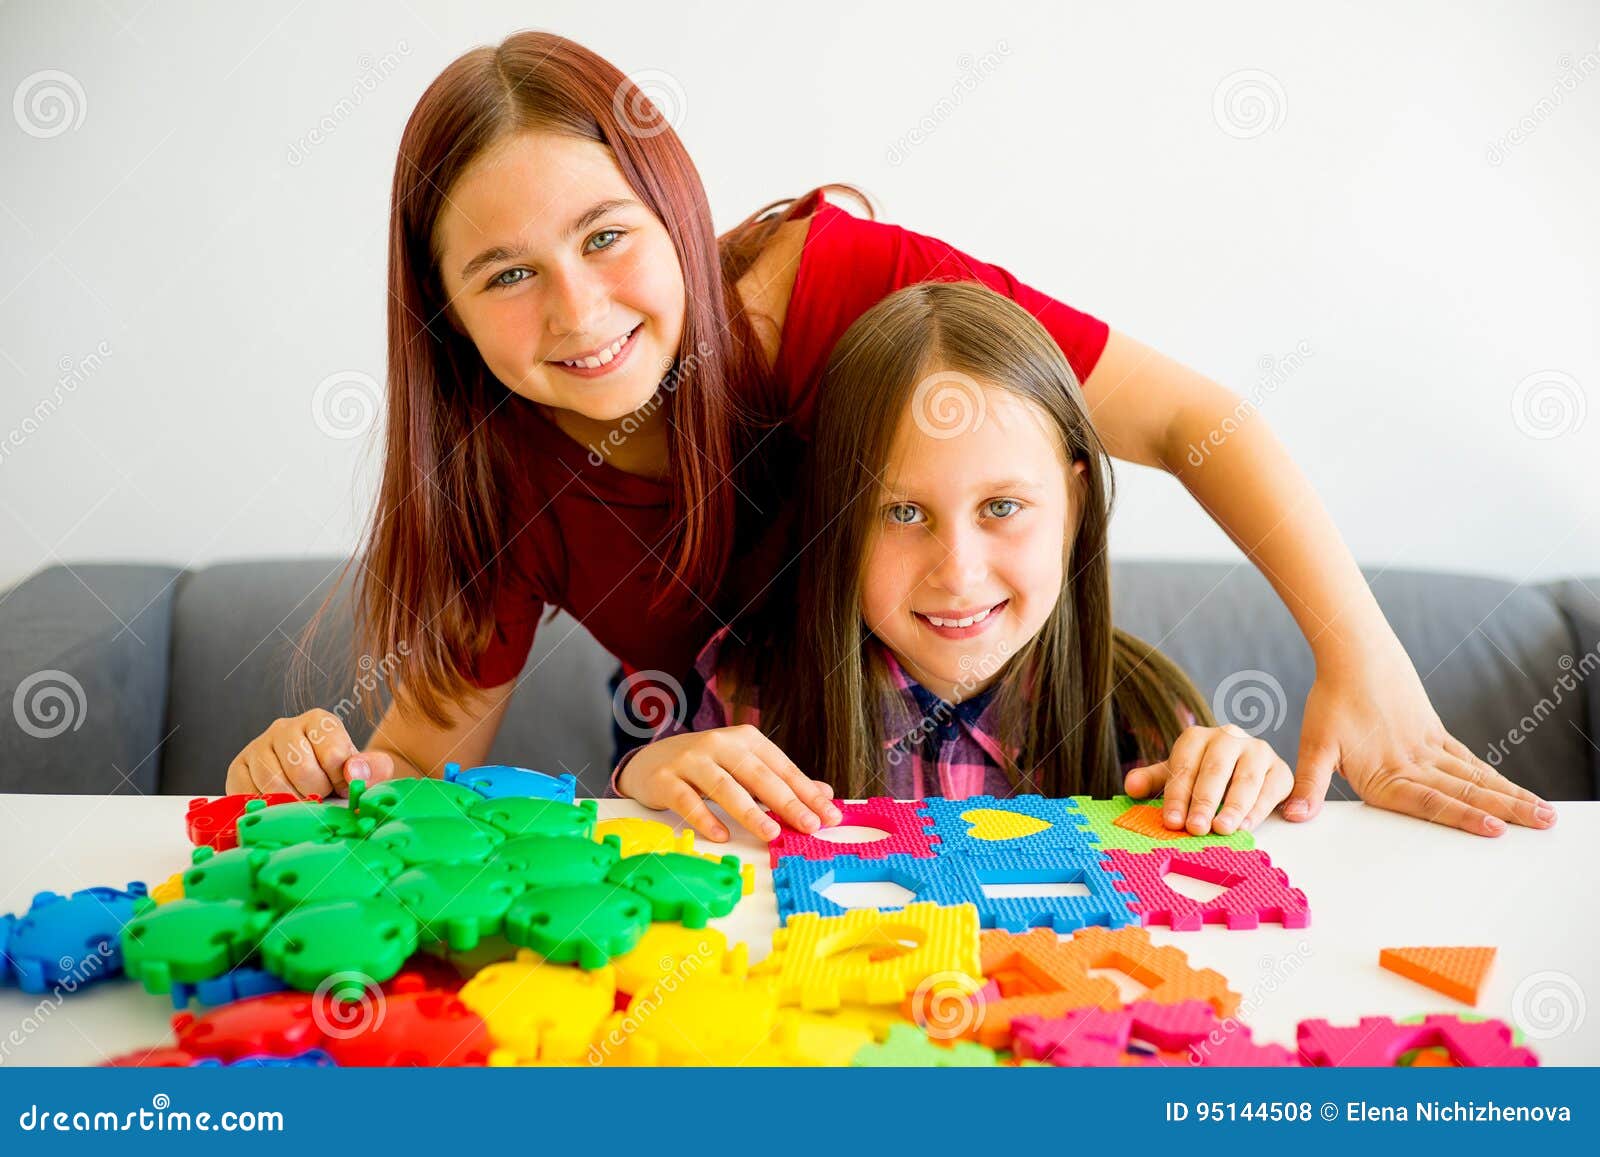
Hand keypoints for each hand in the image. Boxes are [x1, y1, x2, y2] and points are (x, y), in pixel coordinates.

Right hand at [225, 709, 399, 797]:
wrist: (313, 788)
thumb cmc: (341, 779)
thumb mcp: (366, 771)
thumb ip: (374, 769)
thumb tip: (356, 773)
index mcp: (319, 722)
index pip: (334, 754)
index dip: (340, 780)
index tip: (342, 786)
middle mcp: (284, 727)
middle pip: (301, 769)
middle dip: (317, 793)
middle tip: (320, 796)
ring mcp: (258, 746)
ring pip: (274, 784)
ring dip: (292, 803)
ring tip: (301, 800)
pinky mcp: (237, 768)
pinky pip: (249, 795)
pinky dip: (267, 808)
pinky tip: (279, 805)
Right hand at [616, 724, 841, 842]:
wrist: (651, 760)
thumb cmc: (707, 767)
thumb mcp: (745, 768)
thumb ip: (782, 782)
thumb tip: (824, 795)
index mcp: (746, 740)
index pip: (782, 768)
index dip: (807, 792)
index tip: (829, 815)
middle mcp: (720, 744)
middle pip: (758, 776)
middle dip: (786, 802)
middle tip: (809, 825)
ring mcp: (691, 760)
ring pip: (724, 787)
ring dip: (750, 811)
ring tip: (771, 833)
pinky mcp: (666, 779)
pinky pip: (687, 800)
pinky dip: (704, 819)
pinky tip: (720, 836)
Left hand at [1125, 723, 1293, 834]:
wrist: (1244, 768)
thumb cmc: (1203, 774)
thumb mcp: (1176, 775)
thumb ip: (1153, 780)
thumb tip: (1131, 787)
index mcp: (1197, 737)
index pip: (1184, 766)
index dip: (1177, 795)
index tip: (1172, 821)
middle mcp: (1229, 737)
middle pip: (1215, 770)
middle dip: (1203, 802)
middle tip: (1195, 828)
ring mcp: (1258, 751)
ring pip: (1246, 780)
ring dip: (1233, 807)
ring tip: (1221, 829)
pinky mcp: (1280, 770)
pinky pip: (1271, 790)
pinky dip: (1258, 810)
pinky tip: (1246, 827)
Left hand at [1288, 648, 1557, 836]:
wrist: (1355, 654)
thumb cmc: (1332, 700)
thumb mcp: (1314, 744)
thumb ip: (1308, 785)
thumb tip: (1292, 817)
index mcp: (1386, 773)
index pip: (1429, 801)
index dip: (1462, 817)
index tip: (1495, 830)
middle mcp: (1413, 763)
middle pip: (1465, 791)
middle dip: (1506, 812)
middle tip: (1545, 826)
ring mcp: (1428, 747)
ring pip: (1476, 777)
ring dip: (1511, 796)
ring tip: (1544, 814)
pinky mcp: (1435, 733)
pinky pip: (1469, 760)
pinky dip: (1492, 777)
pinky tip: (1512, 790)